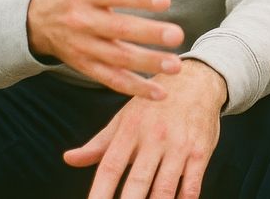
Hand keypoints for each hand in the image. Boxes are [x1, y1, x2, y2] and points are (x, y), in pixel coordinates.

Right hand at [27, 0, 184, 98]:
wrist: (37, 18)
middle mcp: (83, 21)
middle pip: (118, 30)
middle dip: (148, 34)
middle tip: (178, 35)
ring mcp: (84, 46)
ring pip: (117, 59)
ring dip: (146, 65)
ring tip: (175, 66)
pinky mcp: (86, 66)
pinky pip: (111, 80)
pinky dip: (134, 89)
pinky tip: (160, 93)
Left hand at [65, 60, 226, 198]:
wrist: (196, 81)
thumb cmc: (153, 107)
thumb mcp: (124, 119)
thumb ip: (98, 144)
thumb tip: (68, 159)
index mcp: (130, 130)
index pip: (110, 167)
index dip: (99, 193)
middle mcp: (154, 137)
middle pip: (137, 182)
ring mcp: (179, 145)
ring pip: (164, 188)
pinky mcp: (200, 151)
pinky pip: (191, 186)